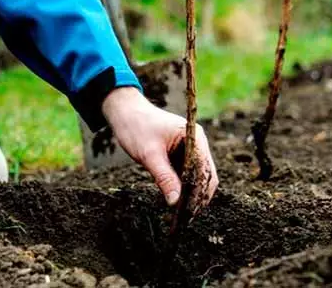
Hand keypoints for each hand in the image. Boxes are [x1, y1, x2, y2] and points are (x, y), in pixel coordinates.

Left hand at [102, 87, 217, 211]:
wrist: (125, 112)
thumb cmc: (136, 127)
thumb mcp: (149, 155)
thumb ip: (164, 177)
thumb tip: (175, 202)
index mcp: (194, 136)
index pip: (204, 169)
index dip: (199, 191)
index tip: (189, 211)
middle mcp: (197, 143)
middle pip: (206, 175)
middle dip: (198, 196)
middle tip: (186, 218)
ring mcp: (191, 149)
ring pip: (198, 177)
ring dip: (192, 195)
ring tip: (182, 216)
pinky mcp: (182, 155)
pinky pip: (188, 175)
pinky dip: (184, 189)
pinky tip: (177, 203)